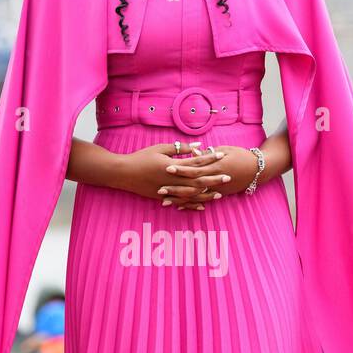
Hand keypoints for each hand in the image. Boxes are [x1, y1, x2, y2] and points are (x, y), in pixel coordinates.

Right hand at [112, 143, 231, 209]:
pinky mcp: (163, 198)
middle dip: (214, 179)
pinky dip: (193, 205)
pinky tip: (203, 206)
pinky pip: (182, 203)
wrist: (124, 173)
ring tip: (220, 194)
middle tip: (228, 177)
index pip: (196, 162)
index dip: (210, 159)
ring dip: (207, 195)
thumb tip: (198, 146)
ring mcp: (168, 191)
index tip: (223, 156)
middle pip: (198, 180)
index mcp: (173, 165)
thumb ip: (180, 148)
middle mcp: (173, 180)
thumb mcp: (160, 148)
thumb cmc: (141, 157)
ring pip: (192, 195)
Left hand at [158, 144, 263, 208]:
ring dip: (179, 199)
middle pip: (192, 185)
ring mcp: (218, 189)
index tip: (167, 169)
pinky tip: (180, 207)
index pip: (195, 168)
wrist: (258, 169)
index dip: (180, 169)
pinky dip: (191, 205)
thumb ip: (207, 154)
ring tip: (164, 202)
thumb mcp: (225, 150)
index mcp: (216, 166)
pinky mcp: (220, 195)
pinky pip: (203, 201)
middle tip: (159, 189)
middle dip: (175, 188)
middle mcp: (215, 180)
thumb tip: (192, 153)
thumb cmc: (241, 155)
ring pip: (195, 196)